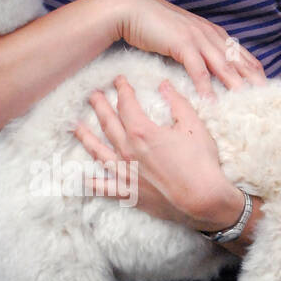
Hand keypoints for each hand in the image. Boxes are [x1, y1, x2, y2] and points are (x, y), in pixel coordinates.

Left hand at [73, 74, 246, 229]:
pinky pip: (104, 187)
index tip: (119, 81)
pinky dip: (92, 182)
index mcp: (142, 131)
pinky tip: (83, 178)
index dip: (122, 89)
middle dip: (100, 106)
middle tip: (92, 96)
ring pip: (99, 152)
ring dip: (86, 137)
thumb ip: (177, 102)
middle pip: (108, 123)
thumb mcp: (194, 125)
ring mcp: (126, 173)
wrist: (203, 200)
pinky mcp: (129, 193)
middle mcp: (128, 150)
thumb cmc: (201, 163)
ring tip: (76, 127)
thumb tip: (164, 85)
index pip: (126, 104)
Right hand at [107, 0, 267, 99]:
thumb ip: (197, 48)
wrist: (133, 9)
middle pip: (239, 61)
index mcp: (214, 33)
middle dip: (255, 80)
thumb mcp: (183, 36)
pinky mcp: (182, 44)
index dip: (255, 71)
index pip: (242, 54)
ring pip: (223, 66)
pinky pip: (198, 69)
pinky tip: (211, 101)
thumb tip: (205, 66)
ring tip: (248, 103)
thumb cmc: (155, 25)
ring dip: (236, 85)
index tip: (266, 88)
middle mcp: (211, 35)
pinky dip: (206, 86)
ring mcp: (198, 38)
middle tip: (268, 99)